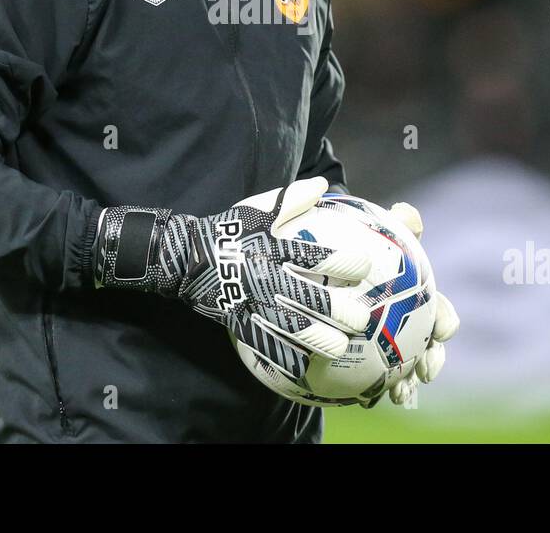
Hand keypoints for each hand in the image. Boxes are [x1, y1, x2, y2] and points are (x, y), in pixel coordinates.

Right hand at [91, 176, 372, 381]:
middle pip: (305, 296)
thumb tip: (322, 183)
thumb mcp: (255, 209)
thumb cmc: (227, 231)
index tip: (364, 266)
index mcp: (271, 248)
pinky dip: (282, 355)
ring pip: (287, 325)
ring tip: (341, 348)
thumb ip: (290, 199)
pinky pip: (262, 342)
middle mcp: (264, 277)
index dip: (339, 262)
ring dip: (316, 337)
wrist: (185, 256)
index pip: (311, 256)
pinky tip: (304, 367)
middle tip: (361, 319)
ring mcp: (250, 302)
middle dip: (335, 309)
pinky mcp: (238, 321)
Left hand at [359, 201, 458, 408]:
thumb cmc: (358, 240)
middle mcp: (412, 315)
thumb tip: (410, 216)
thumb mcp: (373, 227)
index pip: (439, 309)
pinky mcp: (374, 350)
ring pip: (411, 362)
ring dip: (410, 379)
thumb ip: (396, 221)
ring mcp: (395, 335)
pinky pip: (383, 374)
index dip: (444, 322)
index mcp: (417, 291)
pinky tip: (375, 398)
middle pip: (432, 342)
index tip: (441, 333)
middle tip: (425, 369)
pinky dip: (383, 386)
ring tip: (401, 393)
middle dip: (433, 360)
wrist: (330, 255)